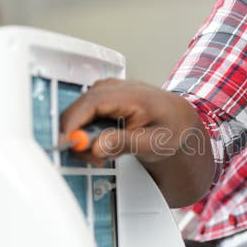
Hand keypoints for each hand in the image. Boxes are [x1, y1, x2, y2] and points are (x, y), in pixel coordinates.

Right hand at [60, 79, 213, 205]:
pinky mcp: (101, 99)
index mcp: (127, 95)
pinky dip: (89, 133)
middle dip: (79, 138)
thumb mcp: (153, 142)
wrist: (180, 119)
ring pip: (79, 115)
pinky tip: (105, 143)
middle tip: (95, 159)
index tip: (65, 145)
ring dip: (84, 138)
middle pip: (78, 110)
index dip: (72, 125)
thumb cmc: (171, 127)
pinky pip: (84, 116)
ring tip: (106, 153)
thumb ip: (123, 144)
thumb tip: (95, 146)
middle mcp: (112, 88)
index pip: (89, 104)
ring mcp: (105, 91)